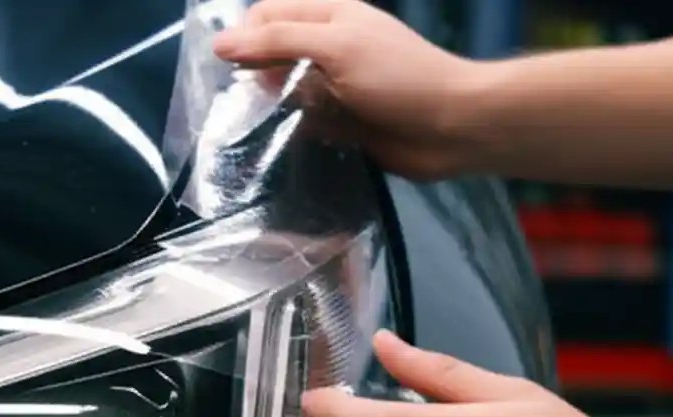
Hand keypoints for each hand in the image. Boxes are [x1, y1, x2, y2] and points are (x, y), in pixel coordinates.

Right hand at [212, 0, 489, 179]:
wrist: (453, 127)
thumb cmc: (398, 77)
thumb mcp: (337, 47)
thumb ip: (278, 41)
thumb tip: (220, 44)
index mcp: (329, 15)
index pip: (266, 14)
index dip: (244, 35)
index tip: (230, 68)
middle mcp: (327, 47)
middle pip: (270, 52)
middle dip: (250, 71)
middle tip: (236, 101)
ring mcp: (332, 86)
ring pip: (280, 91)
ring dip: (265, 106)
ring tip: (248, 127)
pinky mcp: (337, 123)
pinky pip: (299, 123)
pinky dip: (285, 132)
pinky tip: (272, 146)